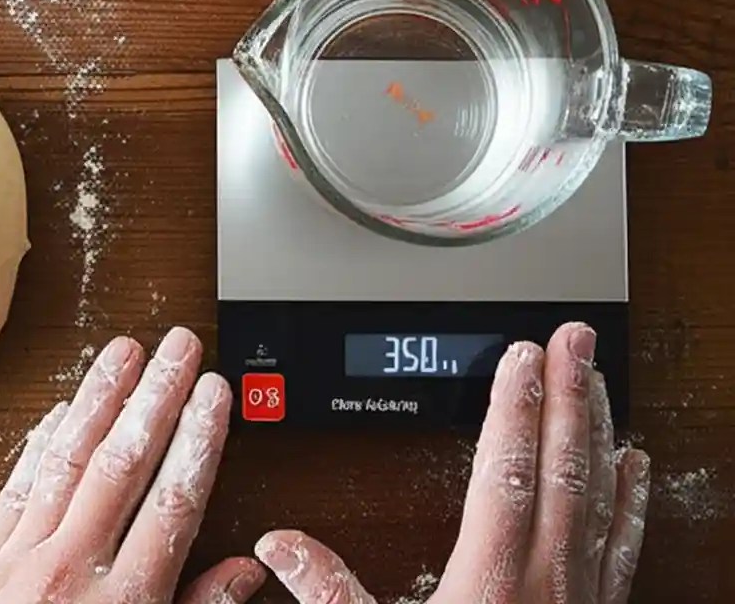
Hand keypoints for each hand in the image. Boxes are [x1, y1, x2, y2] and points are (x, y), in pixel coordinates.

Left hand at [0, 327, 266, 603]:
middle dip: (157, 396)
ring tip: (123, 350)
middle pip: (123, 465)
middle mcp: (71, 573)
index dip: (199, 439)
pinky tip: (63, 410)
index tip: (216, 392)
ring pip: (66, 462)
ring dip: (98, 399)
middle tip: (179, 345)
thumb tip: (245, 571)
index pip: (173, 502)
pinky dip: (40, 446)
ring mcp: (18, 564)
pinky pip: (15, 491)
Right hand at [255, 322, 650, 603]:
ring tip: (599, 381)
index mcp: (492, 580)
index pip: (508, 471)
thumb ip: (330, 591)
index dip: (513, 406)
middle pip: (565, 469)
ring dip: (599, 433)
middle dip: (569, 395)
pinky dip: (630, 501)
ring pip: (600, 497)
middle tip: (576, 340)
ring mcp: (580, 598)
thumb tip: (282, 547)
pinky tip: (634, 467)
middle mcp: (548, 583)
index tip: (519, 356)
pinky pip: (623, 547)